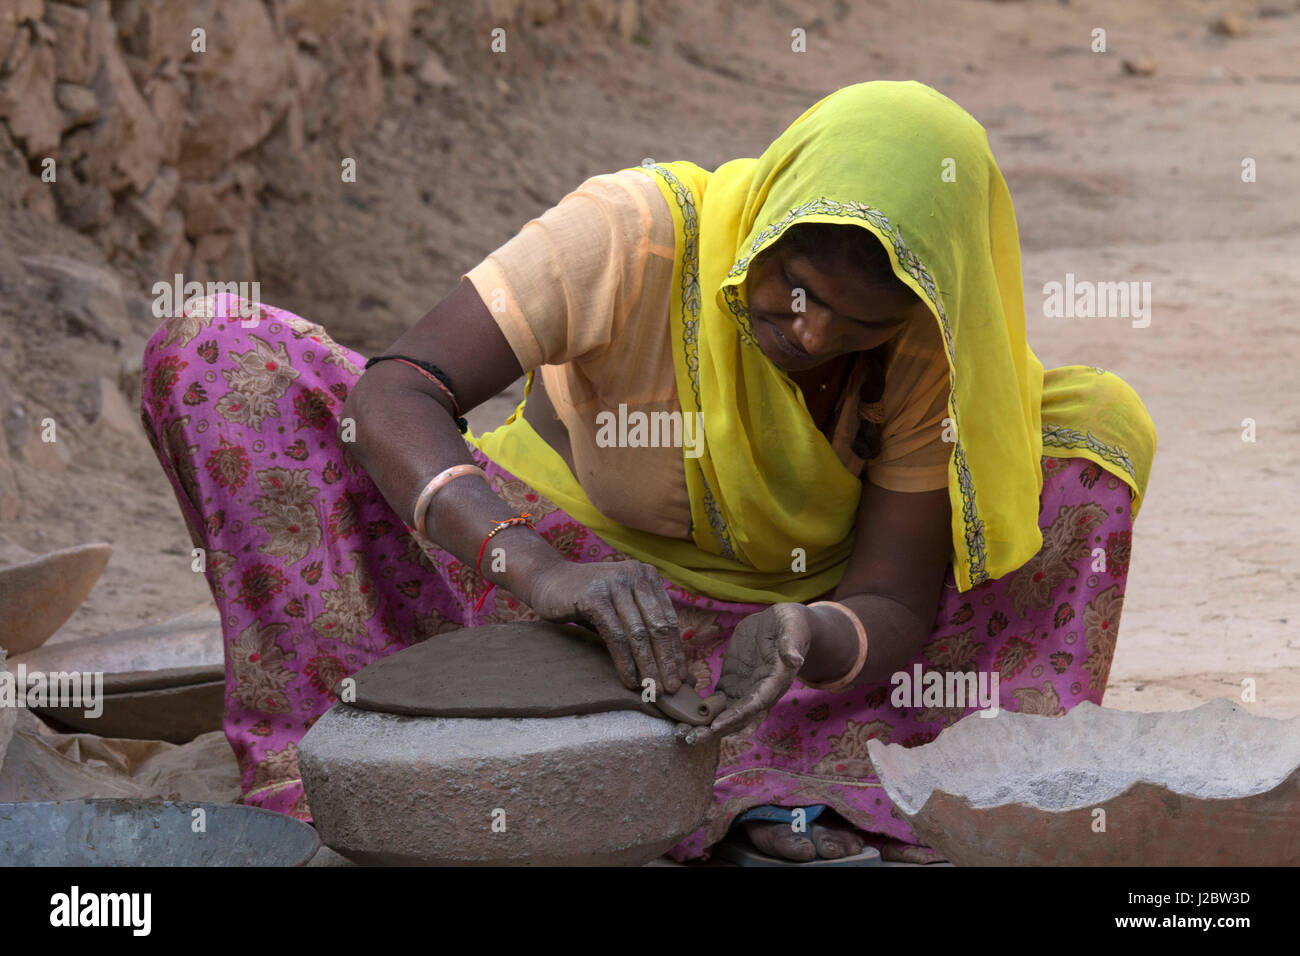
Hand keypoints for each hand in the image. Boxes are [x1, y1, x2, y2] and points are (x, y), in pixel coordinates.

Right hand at [524, 559, 687, 693]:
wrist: (547, 581)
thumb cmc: (588, 601)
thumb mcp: (621, 610)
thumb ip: (644, 630)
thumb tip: (675, 668)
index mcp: (648, 576)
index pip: (669, 619)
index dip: (677, 651)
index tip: (683, 679)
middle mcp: (636, 575)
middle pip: (658, 626)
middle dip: (667, 662)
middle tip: (671, 690)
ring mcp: (615, 583)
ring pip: (639, 633)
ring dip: (649, 666)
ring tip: (653, 690)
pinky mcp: (595, 596)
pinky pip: (616, 636)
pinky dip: (625, 662)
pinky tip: (630, 681)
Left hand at [680, 603, 813, 745]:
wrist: (783, 624)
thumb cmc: (792, 625)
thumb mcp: (793, 629)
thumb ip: (792, 645)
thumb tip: (795, 659)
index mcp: (775, 682)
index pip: (755, 704)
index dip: (736, 716)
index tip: (716, 726)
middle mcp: (759, 692)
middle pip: (736, 717)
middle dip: (714, 730)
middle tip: (689, 739)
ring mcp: (744, 689)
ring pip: (723, 713)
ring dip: (704, 726)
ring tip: (680, 733)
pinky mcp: (732, 681)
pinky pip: (715, 700)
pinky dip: (700, 710)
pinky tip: (681, 716)